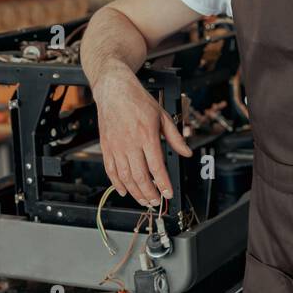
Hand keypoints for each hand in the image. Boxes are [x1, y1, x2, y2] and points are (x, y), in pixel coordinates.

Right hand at [94, 67, 191, 205]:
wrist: (114, 89)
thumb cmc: (138, 100)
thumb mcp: (163, 115)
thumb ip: (175, 137)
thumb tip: (186, 152)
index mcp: (147, 135)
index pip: (156, 167)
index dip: (163, 183)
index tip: (168, 193)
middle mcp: (130, 143)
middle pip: (140, 176)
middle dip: (149, 193)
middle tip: (156, 202)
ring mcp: (116, 146)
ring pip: (125, 177)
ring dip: (135, 192)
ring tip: (143, 200)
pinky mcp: (105, 146)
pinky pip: (110, 170)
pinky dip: (116, 183)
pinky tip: (123, 191)